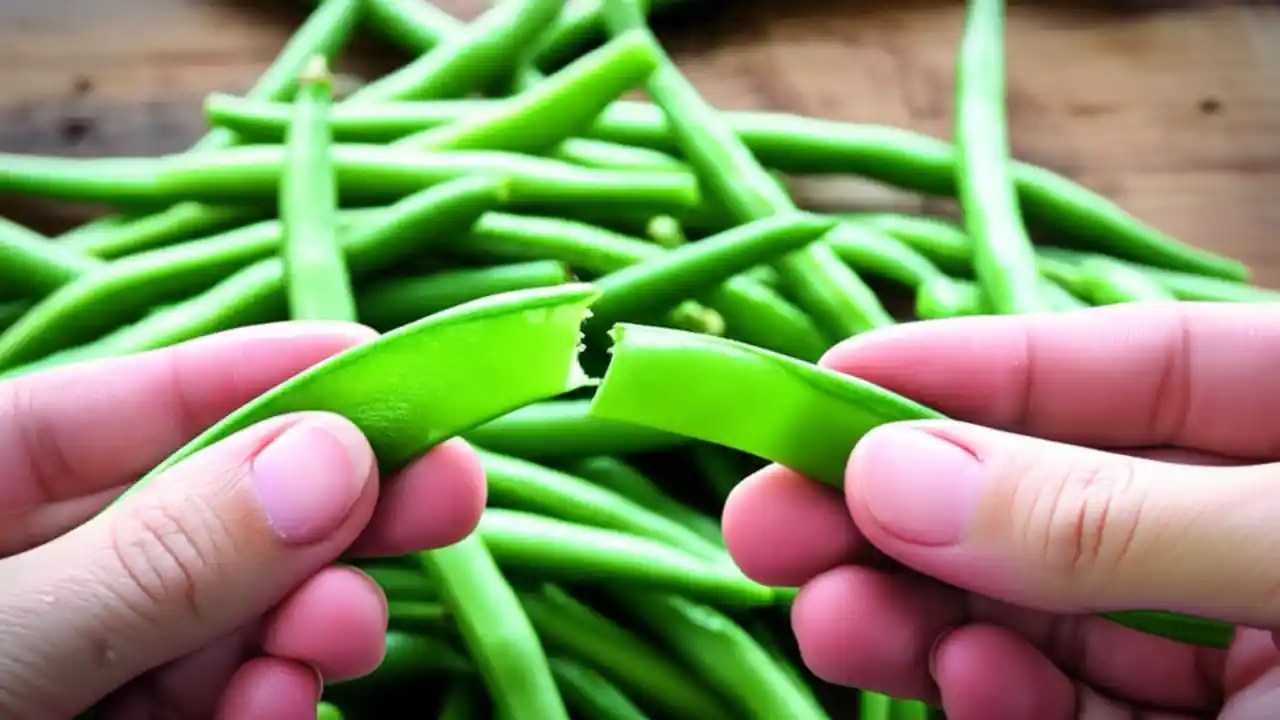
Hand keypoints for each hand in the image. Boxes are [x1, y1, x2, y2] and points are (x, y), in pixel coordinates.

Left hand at [0, 323, 485, 718]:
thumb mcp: (11, 633)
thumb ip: (165, 556)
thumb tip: (337, 459)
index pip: (148, 397)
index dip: (275, 372)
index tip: (393, 366)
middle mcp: (48, 554)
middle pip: (225, 503)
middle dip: (336, 505)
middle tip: (451, 497)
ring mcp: (92, 651)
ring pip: (240, 608)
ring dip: (309, 619)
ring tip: (339, 634)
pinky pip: (220, 699)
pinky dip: (269, 699)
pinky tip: (280, 701)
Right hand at [722, 302, 1279, 717]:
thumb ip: (1105, 516)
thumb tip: (892, 475)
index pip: (1128, 366)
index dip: (974, 367)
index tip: (828, 379)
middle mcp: (1252, 530)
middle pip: (1048, 494)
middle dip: (903, 506)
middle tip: (769, 521)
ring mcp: (1236, 651)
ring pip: (1039, 613)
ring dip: (922, 614)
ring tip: (831, 620)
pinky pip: (1078, 713)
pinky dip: (1002, 699)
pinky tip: (960, 682)